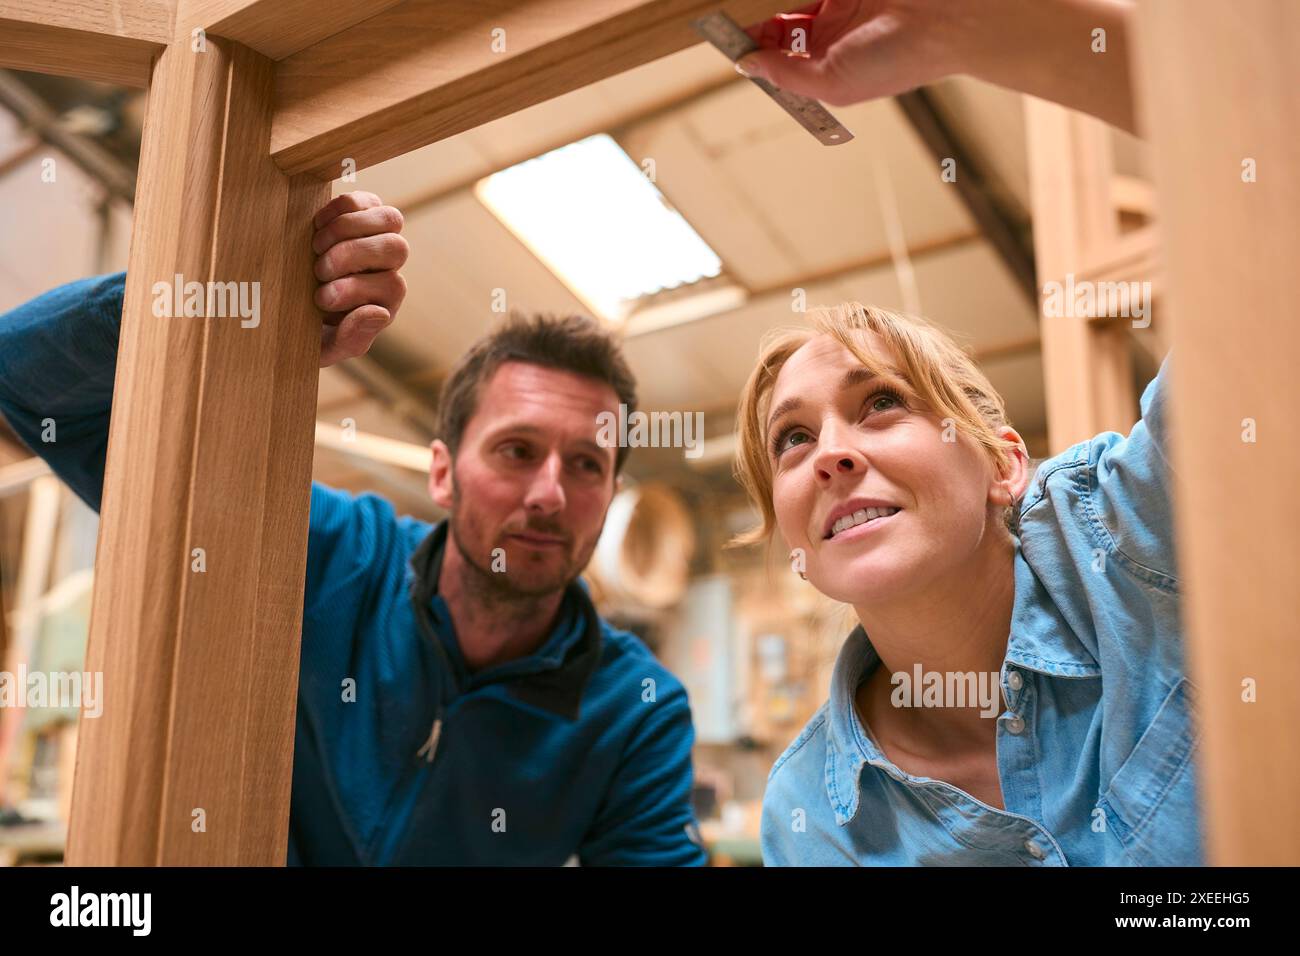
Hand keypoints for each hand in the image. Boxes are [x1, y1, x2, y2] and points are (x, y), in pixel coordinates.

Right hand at [311, 191, 409, 366]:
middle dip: (353, 255)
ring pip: (390, 219)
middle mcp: (387, 268)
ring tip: (316, 246)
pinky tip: (316, 225)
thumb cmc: (308, 332)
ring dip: (347, 229)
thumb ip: (352, 338)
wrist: (286, 303)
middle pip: (397, 247)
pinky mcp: (360, 214)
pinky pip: (365, 200)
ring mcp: (377, 238)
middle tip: (319, 270)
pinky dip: (339, 208)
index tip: (320, 300)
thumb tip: (379, 312)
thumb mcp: (326, 347)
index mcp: (385, 301)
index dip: (355, 289)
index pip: (393, 285)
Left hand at [739, 0, 1137, 133]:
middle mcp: (831, 32)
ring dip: (768, 0)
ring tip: (738, 0)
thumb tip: (746, 66)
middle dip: (752, 14)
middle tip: (723, 7)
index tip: (723, 32)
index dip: (749, 43)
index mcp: (826, 64)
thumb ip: (787, 75)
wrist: (952, 19)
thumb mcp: (832, 82)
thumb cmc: (899, 60)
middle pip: (777, 18)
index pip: (776, 53)